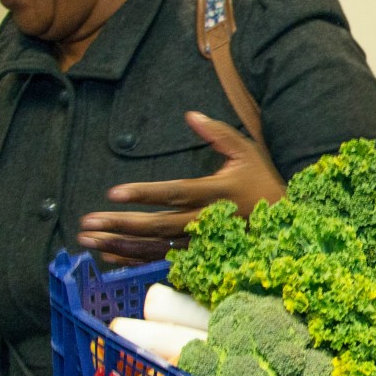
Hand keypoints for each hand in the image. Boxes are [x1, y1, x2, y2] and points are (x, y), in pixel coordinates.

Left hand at [77, 111, 284, 264]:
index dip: (145, 194)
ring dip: (121, 245)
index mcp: (217, 193)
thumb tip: (190, 115)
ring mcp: (202, 244)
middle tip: (88, 222)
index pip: (175, 193)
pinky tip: (109, 254)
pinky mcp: (199, 257)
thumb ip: (218, 133)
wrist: (286, 224)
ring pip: (156, 248)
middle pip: (158, 226)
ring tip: (89, 238)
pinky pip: (162, 260)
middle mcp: (207, 222)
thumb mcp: (246, 152)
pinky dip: (134, 259)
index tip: (114, 193)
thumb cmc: (262, 182)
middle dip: (121, 224)